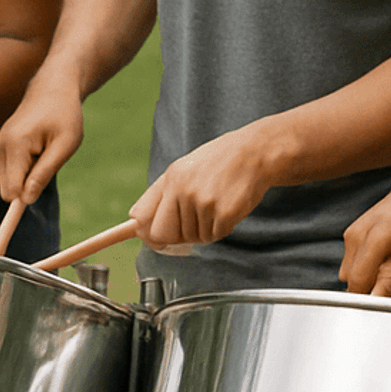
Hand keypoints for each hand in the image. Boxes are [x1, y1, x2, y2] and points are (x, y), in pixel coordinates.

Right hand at [0, 79, 83, 204]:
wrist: (52, 90)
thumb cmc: (64, 115)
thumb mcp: (65, 144)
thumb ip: (44, 172)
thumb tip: (26, 200)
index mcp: (15, 146)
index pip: (11, 190)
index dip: (20, 204)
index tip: (26, 215)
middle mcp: (0, 148)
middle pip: (8, 190)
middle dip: (29, 185)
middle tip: (48, 161)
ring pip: (10, 183)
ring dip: (30, 176)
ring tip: (44, 151)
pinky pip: (12, 174)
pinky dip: (26, 169)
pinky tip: (37, 150)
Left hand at [128, 125, 279, 248]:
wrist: (255, 152)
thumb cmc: (220, 161)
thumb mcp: (184, 168)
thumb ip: (159, 193)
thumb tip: (135, 220)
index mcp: (170, 179)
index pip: (143, 218)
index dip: (147, 234)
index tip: (154, 239)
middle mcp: (183, 190)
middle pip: (163, 234)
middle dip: (175, 236)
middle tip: (192, 226)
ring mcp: (203, 202)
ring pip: (193, 237)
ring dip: (205, 229)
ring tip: (216, 206)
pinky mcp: (224, 213)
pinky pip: (215, 236)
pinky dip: (221, 228)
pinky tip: (227, 209)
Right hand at [340, 193, 390, 295]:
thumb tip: (376, 301)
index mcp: (373, 239)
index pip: (357, 283)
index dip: (369, 299)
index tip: (385, 301)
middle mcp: (355, 237)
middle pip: (351, 282)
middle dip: (369, 287)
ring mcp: (350, 236)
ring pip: (349, 274)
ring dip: (366, 277)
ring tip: (390, 263)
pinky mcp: (350, 237)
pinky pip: (352, 264)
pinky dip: (365, 267)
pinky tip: (383, 256)